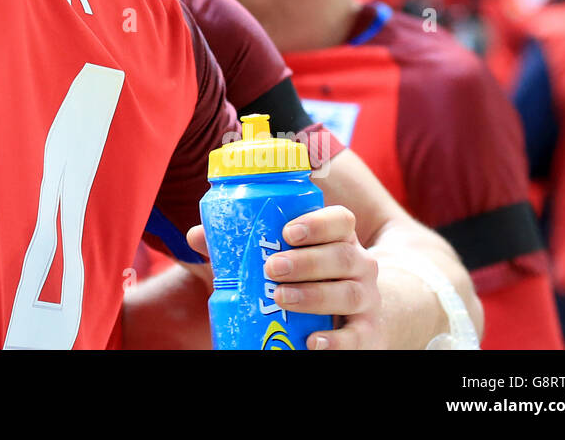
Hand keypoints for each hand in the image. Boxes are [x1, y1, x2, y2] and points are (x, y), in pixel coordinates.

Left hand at [187, 204, 383, 349]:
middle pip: (342, 257)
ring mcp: (367, 299)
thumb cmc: (304, 279)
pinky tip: (312, 342)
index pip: (340, 220)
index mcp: (339, 239)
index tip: (288, 231)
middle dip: (306, 262)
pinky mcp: (367, 332)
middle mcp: (359, 265)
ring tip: (281, 298)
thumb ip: (241, 246)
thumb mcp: (279, 258)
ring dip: (314, 296)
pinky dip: (336, 341)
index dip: (318, 222)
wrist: (349, 317)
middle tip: (272, 267)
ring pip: (348, 294)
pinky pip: (357, 337)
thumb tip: (197, 236)